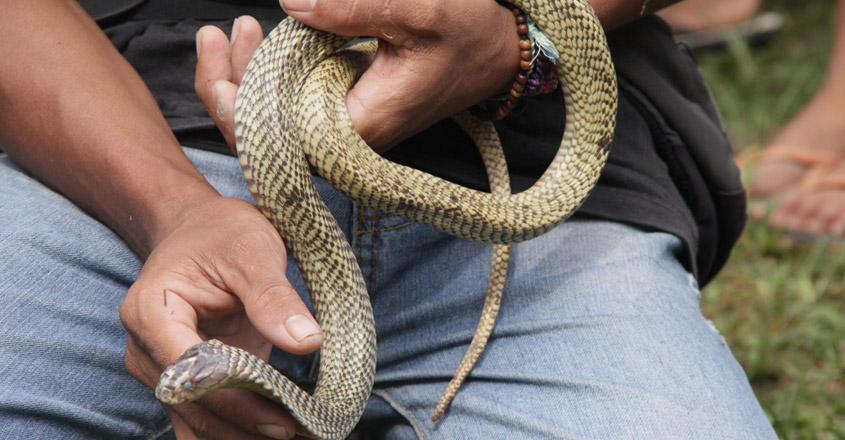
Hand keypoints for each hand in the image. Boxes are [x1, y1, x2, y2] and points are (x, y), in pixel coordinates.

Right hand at [121, 196, 322, 439]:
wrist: (200, 228)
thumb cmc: (222, 232)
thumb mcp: (253, 251)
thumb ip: (274, 298)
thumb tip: (306, 341)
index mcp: (152, 312)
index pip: (192, 372)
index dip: (237, 401)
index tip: (284, 419)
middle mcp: (147, 348)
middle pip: (192, 405)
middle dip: (245, 427)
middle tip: (302, 435)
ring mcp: (162, 368)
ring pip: (196, 421)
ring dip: (242, 436)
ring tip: (296, 438)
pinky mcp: (186, 378)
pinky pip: (207, 415)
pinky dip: (238, 430)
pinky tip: (273, 434)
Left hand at [196, 1, 519, 151]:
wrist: (500, 51)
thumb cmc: (469, 32)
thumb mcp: (415, 9)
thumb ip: (351, 8)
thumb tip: (290, 0)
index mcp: (362, 128)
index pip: (279, 138)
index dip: (237, 107)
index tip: (221, 57)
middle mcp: (351, 140)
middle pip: (269, 134)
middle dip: (229, 86)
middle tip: (215, 36)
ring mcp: (349, 128)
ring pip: (279, 120)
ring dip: (248, 78)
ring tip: (231, 33)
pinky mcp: (350, 113)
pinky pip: (297, 105)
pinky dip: (274, 75)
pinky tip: (258, 44)